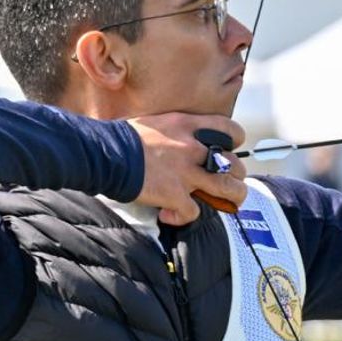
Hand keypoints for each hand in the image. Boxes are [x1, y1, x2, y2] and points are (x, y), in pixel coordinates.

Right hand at [128, 113, 247, 224]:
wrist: (105, 153)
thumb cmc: (124, 137)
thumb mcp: (159, 122)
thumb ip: (178, 131)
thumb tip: (184, 140)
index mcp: (189, 126)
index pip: (231, 131)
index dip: (235, 144)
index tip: (228, 150)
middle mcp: (193, 148)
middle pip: (235, 165)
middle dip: (236, 177)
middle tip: (227, 184)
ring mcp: (186, 173)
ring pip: (228, 189)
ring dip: (230, 199)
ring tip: (222, 203)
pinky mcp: (175, 195)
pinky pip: (193, 212)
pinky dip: (183, 217)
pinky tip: (170, 215)